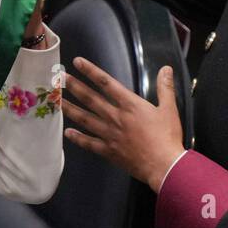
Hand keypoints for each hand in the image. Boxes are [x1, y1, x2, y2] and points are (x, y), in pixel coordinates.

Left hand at [62, 57, 185, 191]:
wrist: (163, 165)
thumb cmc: (167, 137)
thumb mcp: (169, 109)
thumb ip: (165, 88)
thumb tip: (166, 69)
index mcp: (130, 105)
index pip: (106, 83)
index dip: (91, 71)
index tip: (78, 63)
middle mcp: (115, 117)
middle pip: (90, 99)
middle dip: (74, 87)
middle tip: (60, 79)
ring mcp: (109, 134)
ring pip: (85, 119)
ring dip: (70, 109)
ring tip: (58, 101)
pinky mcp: (108, 151)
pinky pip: (89, 143)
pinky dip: (78, 138)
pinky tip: (68, 133)